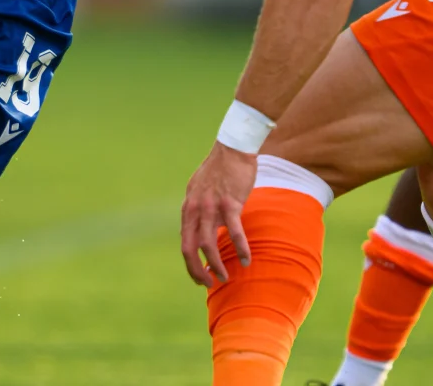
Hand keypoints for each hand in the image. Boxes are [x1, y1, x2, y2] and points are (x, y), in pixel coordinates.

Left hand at [180, 141, 256, 286]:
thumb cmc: (219, 170)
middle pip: (190, 248)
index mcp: (188, 208)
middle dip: (198, 271)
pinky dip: (240, 248)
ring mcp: (211, 207)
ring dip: (217, 265)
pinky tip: (247, 259)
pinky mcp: (230, 203)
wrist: (233, 149)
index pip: (185, 243)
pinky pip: (234, 232)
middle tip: (209, 284)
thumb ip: (197, 210)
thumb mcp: (199, 190)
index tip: (200, 276)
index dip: (191, 264)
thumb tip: (199, 228)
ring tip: (226, 277)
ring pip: (209, 244)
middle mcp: (195, 210)